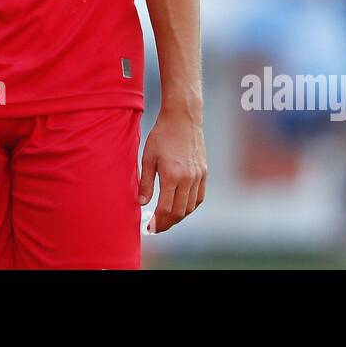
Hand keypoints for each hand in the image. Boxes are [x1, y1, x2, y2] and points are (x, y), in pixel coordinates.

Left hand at [138, 107, 206, 233]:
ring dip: (179, 217)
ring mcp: (198, 176)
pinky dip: (190, 207)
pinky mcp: (204, 172)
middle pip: (179, 212)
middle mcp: (188, 179)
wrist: (183, 118)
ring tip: (166, 219)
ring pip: (190, 207)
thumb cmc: (162, 135)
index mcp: (172, 176)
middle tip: (156, 227)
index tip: (149, 227)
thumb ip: (145, 182)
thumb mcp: (148, 157)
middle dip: (167, 223)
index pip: (165, 209)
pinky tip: (181, 208)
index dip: (157, 222)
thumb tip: (142, 203)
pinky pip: (199, 197)